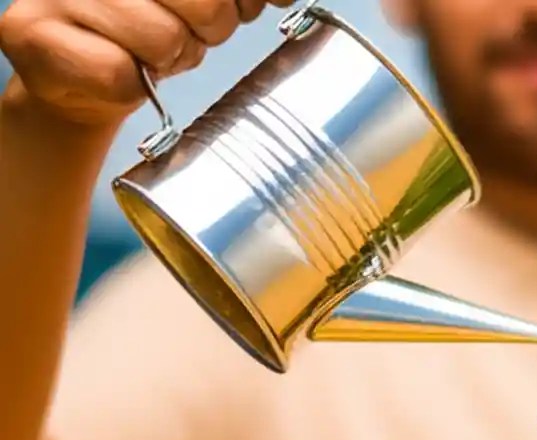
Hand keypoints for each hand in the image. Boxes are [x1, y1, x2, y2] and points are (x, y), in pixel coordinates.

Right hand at [0, 0, 293, 123]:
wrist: (80, 81)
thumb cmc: (147, 31)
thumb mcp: (199, 4)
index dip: (241, 0)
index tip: (256, 7)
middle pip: (202, 2)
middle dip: (213, 26)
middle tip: (193, 35)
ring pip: (162, 38)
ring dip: (171, 58)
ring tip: (155, 54)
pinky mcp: (33, 33)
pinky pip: (119, 74)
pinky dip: (132, 87)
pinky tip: (122, 75)